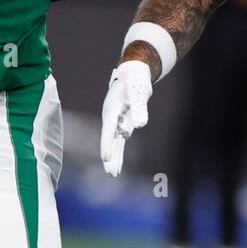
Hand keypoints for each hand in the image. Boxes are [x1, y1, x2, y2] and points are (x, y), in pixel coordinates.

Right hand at [99, 60, 153, 176]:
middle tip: (110, 173)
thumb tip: (140, 126)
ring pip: (115, 143)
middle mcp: (111, 117)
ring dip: (115, 157)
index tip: (106, 158)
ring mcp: (116, 121)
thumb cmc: (135, 80)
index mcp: (112, 110)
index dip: (107, 145)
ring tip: (113, 174)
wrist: (133, 72)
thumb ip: (139, 107)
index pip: (108, 130)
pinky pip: (120, 140)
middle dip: (110, 156)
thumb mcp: (138, 91)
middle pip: (110, 140)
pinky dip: (120, 151)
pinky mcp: (123, 122)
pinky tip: (118, 163)